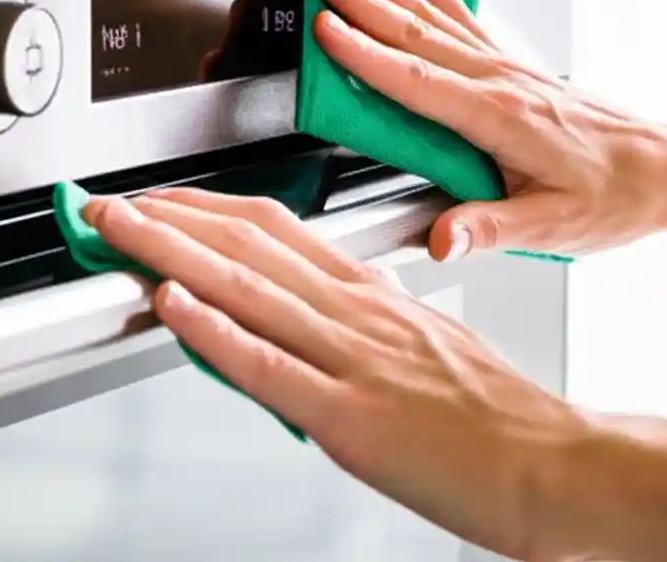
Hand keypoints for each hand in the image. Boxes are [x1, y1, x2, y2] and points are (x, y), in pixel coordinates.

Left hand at [83, 188, 591, 560]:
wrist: (555, 465)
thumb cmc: (497, 415)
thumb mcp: (428, 342)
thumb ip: (373, 317)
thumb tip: (331, 301)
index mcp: (375, 293)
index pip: (276, 229)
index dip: (208, 209)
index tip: (162, 200)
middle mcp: (358, 312)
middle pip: (250, 243)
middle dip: (169, 218)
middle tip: (111, 204)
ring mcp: (352, 359)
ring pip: (247, 288)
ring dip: (170, 253)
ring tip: (117, 229)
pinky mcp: (351, 415)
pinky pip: (268, 363)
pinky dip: (213, 329)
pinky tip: (171, 303)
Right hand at [305, 0, 666, 258]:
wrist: (666, 170)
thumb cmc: (614, 198)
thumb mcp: (551, 228)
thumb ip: (490, 229)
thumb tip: (443, 240)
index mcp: (499, 119)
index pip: (417, 81)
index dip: (366, 54)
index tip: (326, 26)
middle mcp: (500, 82)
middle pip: (414, 32)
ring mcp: (507, 69)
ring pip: (432, 16)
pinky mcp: (514, 68)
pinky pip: (463, 20)